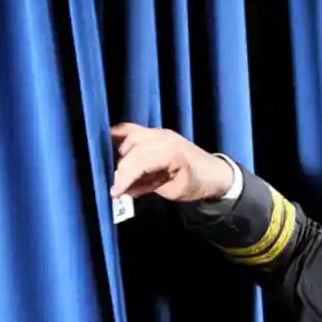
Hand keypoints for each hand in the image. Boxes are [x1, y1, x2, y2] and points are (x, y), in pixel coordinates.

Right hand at [109, 123, 234, 202]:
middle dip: (121, 169)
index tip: (114, 191)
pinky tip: (108, 139)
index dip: (125, 176)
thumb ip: (147, 187)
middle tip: (116, 187)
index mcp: (172, 153)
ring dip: (121, 155)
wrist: (213, 172)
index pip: (141, 161)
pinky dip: (120, 134)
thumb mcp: (173, 192)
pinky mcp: (156, 132)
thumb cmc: (195, 184)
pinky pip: (134, 129)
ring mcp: (160, 132)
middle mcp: (165, 138)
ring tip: (118, 172)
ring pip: (131, 137)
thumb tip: (125, 189)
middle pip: (133, 149)